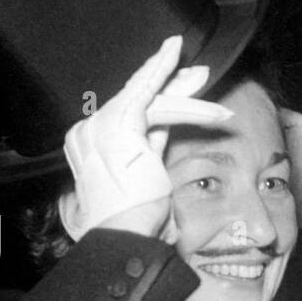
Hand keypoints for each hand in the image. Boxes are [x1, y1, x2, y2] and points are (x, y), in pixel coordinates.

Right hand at [59, 36, 234, 240]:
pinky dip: (174, 84)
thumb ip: (151, 148)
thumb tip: (164, 130)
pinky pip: (154, 99)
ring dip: (188, 98)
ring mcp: (100, 127)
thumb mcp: (147, 178)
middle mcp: (90, 132)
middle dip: (172, 84)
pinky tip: (184, 65)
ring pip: (152, 101)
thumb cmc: (137, 222)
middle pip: (139, 100)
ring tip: (211, 92)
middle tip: (199, 73)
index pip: (132, 114)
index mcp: (91, 145)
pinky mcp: (118, 126)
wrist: (124, 235)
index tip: (184, 90)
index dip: (161, 99)